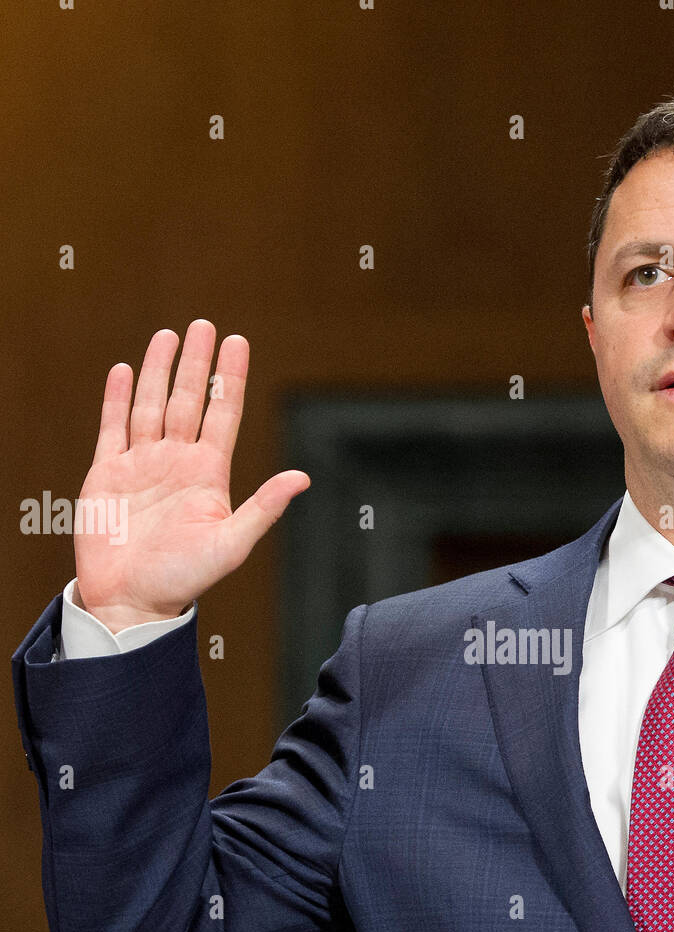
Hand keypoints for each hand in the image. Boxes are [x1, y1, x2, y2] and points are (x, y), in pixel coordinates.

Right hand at [74, 320, 309, 632]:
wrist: (130, 602)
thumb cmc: (183, 580)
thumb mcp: (230, 544)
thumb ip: (263, 508)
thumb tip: (302, 478)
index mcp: (208, 475)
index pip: (224, 413)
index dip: (231, 377)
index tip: (238, 341)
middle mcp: (176, 463)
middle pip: (189, 400)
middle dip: (197, 362)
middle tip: (204, 324)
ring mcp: (141, 465)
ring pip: (151, 405)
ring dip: (159, 371)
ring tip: (169, 335)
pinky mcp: (106, 473)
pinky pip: (113, 427)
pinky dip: (116, 398)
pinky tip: (123, 371)